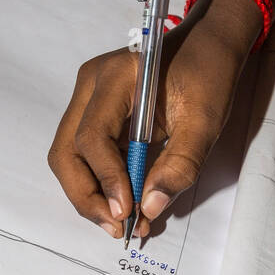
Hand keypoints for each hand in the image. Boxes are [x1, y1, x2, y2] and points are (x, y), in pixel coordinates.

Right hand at [48, 0, 258, 237]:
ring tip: (121, 222)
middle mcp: (90, 85)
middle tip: (116, 228)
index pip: (91, 136)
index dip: (106, 179)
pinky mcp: (93, 113)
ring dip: (89, 195)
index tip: (127, 212)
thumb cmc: (208, 74)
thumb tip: (150, 208)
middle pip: (66, 152)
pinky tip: (122, 204)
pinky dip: (99, 184)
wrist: (208, 46)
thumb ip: (180, 165)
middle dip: (86, 196)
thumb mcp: (205, 121)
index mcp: (115, 77)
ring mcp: (87, 98)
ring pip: (68, 158)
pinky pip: (84, 155)